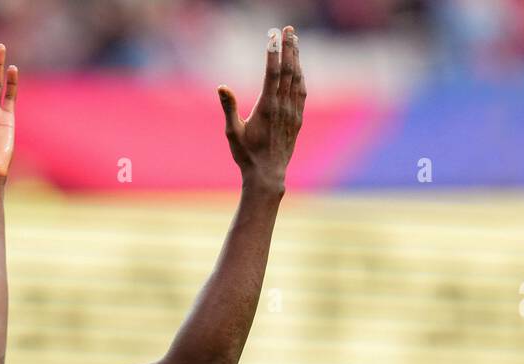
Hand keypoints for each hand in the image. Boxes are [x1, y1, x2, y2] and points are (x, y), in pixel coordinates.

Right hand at [217, 25, 304, 192]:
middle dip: (289, 47)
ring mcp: (292, 112)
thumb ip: (229, 107)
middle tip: (287, 29)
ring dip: (296, 58)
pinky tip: (299, 68)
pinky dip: (300, 76)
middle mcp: (283, 107)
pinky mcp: (297, 119)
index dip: (273, 52)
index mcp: (267, 107)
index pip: (273, 72)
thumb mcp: (233, 132)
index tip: (272, 35)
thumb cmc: (247, 155)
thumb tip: (221, 87)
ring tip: (295, 41)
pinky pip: (301, 92)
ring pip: (297, 79)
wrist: (268, 175)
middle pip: (288, 70)